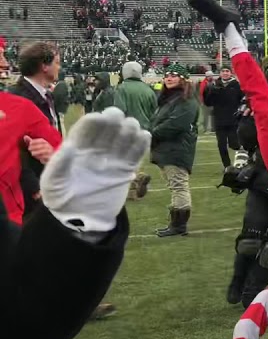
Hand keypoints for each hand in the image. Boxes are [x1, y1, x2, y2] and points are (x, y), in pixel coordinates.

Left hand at [24, 136, 53, 163]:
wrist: (48, 158)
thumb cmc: (40, 151)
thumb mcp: (35, 146)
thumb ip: (30, 141)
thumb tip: (25, 136)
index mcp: (45, 143)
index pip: (41, 140)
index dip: (35, 141)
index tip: (30, 143)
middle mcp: (49, 147)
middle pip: (42, 145)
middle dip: (35, 146)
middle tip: (29, 148)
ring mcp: (50, 152)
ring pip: (44, 151)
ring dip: (37, 152)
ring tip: (32, 153)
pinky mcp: (50, 157)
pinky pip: (46, 156)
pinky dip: (41, 156)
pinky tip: (37, 157)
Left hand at [40, 108, 149, 232]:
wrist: (82, 219)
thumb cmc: (62, 200)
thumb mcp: (52, 184)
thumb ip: (58, 165)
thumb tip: (69, 146)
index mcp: (77, 148)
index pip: (88, 126)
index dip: (95, 120)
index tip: (101, 119)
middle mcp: (96, 148)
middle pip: (110, 124)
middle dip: (116, 119)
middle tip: (119, 124)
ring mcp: (113, 157)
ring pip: (127, 133)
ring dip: (131, 128)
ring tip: (130, 134)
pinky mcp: (127, 168)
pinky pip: (139, 150)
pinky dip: (143, 141)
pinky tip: (143, 139)